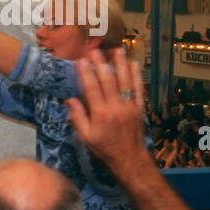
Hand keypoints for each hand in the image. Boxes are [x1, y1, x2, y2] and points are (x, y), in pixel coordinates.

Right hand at [67, 49, 149, 175]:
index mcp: (100, 114)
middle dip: (101, 64)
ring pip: (125, 81)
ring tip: (117, 50)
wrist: (129, 158)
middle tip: (95, 51)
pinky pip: (138, 89)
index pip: (91, 89)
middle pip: (107, 81)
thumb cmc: (104, 149)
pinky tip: (134, 64)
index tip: (81, 61)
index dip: (86, 74)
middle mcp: (115, 107)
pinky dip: (137, 76)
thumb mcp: (85, 137)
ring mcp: (129, 106)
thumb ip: (77, 117)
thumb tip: (70, 100)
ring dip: (120, 64)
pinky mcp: (139, 108)